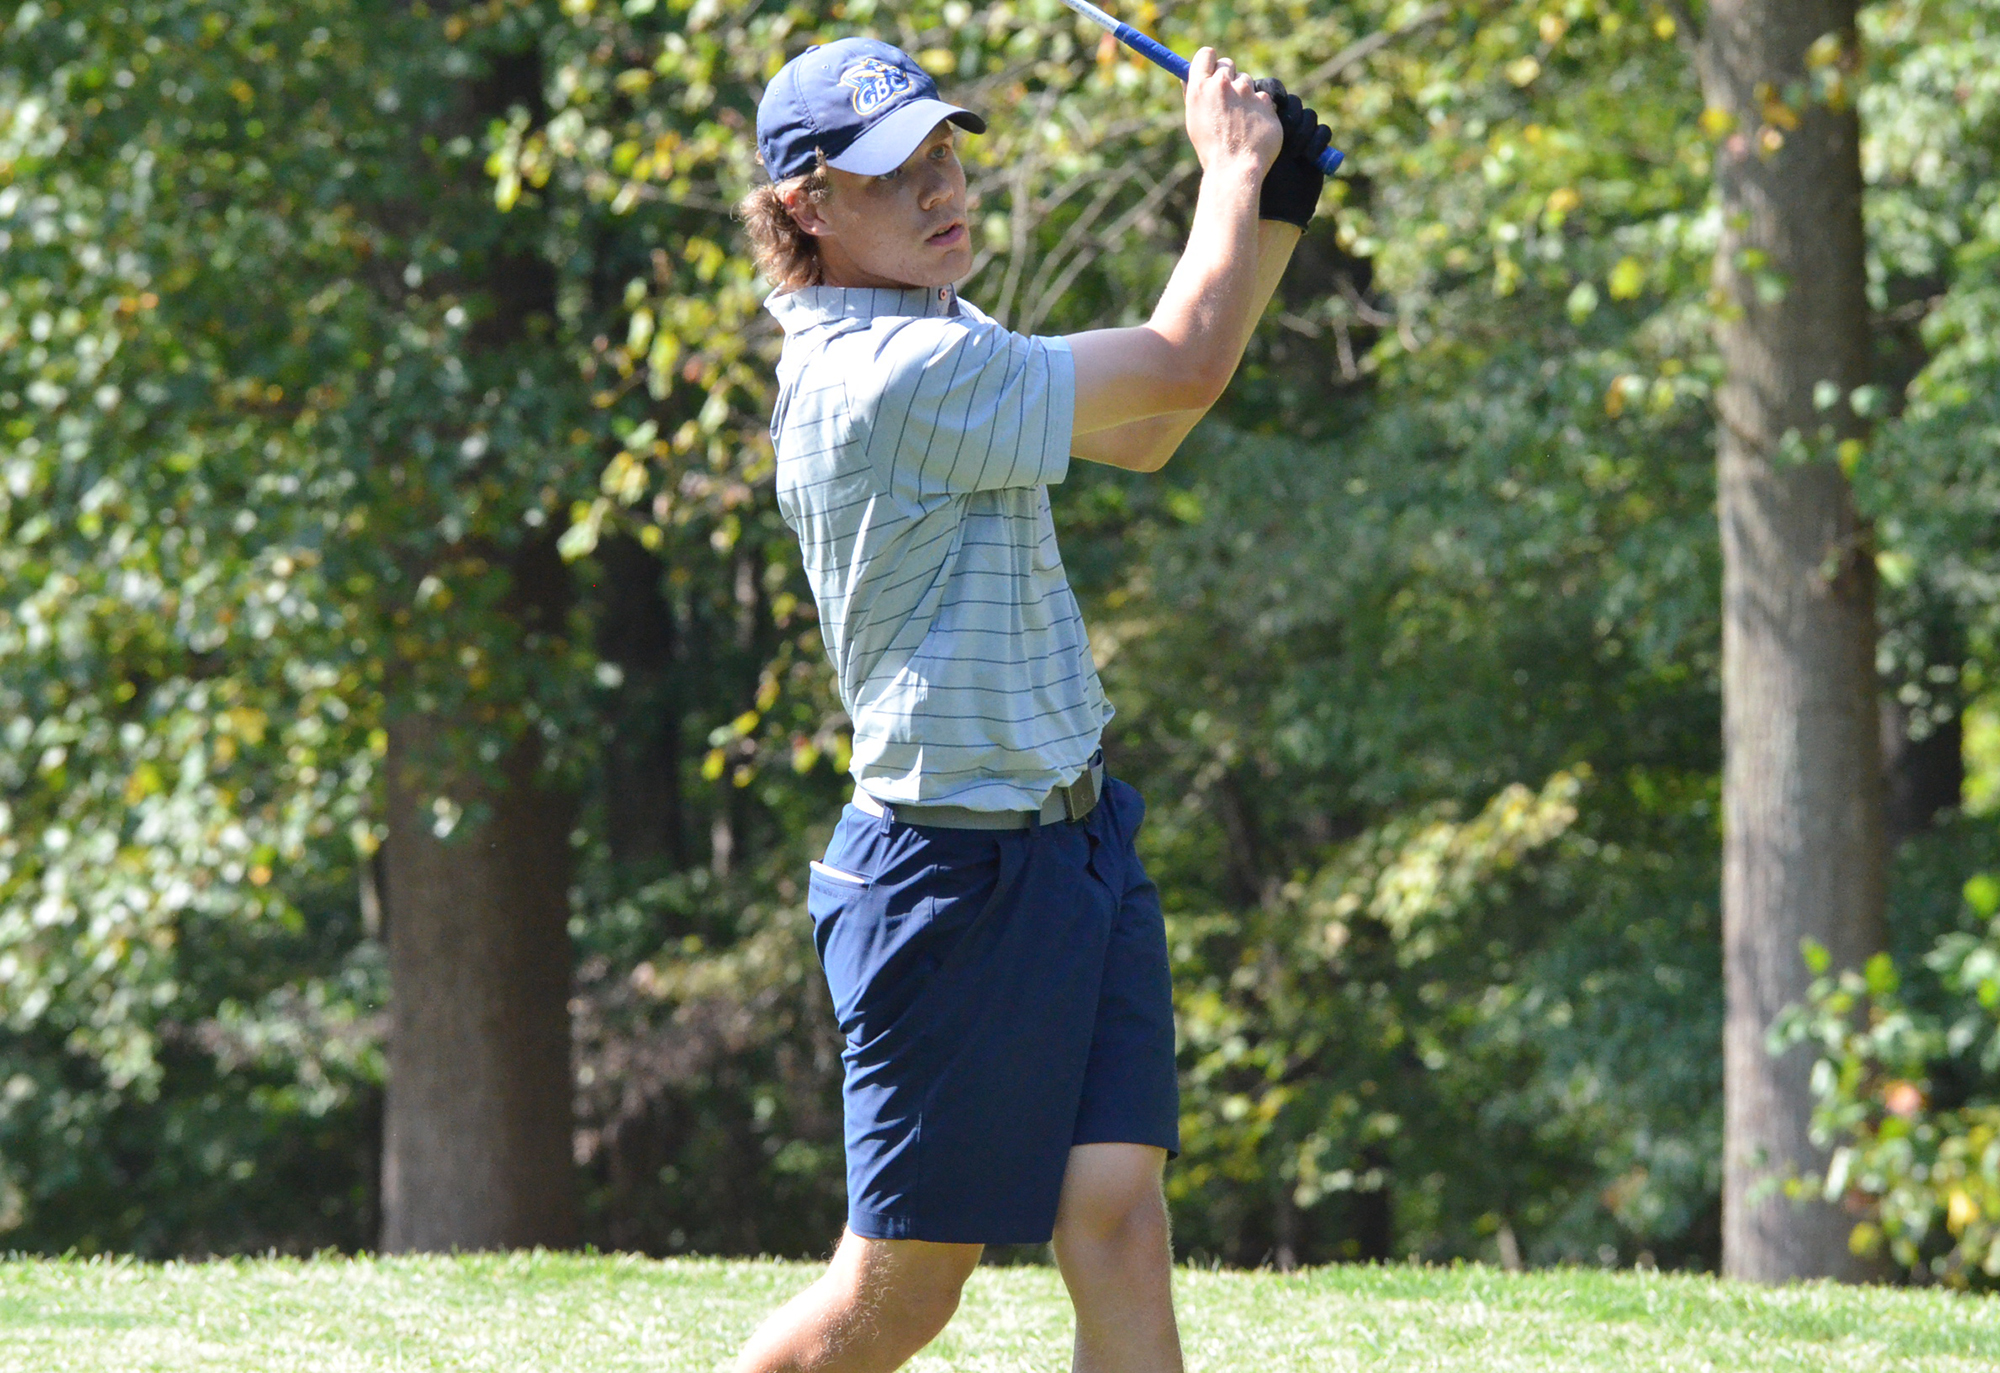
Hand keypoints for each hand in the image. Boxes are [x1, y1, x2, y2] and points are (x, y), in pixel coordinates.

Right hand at [1184, 48, 1281, 177]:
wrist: (1234, 170)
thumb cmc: (1210, 149)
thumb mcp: (1194, 120)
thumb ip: (1193, 94)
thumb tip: (1188, 75)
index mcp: (1200, 87)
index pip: (1206, 54)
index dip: (1210, 61)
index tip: (1212, 69)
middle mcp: (1222, 85)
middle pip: (1228, 64)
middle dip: (1228, 77)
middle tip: (1227, 98)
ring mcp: (1246, 93)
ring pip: (1247, 82)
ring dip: (1244, 95)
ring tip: (1239, 121)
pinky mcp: (1266, 103)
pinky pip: (1263, 99)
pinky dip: (1260, 110)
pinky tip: (1253, 128)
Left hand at [1250, 78, 1332, 229]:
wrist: (1271, 212)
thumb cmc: (1249, 185)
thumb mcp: (1238, 152)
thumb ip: (1236, 127)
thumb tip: (1228, 100)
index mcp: (1259, 121)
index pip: (1269, 93)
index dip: (1272, 93)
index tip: (1269, 101)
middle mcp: (1279, 126)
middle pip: (1291, 103)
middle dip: (1289, 115)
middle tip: (1283, 131)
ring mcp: (1298, 136)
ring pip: (1308, 116)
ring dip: (1303, 129)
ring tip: (1293, 151)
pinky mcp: (1315, 147)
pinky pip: (1323, 132)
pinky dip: (1317, 141)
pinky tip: (1308, 156)